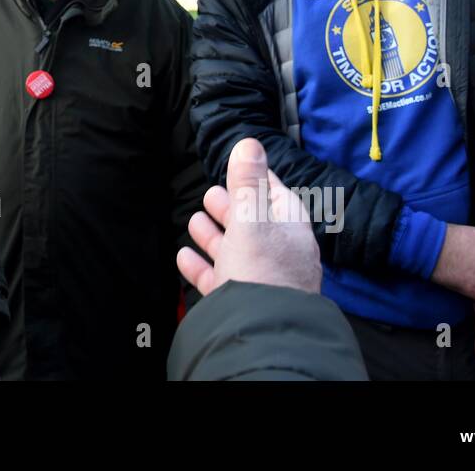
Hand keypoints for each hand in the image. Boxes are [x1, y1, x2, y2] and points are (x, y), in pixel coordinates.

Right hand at [176, 137, 320, 295]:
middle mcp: (279, 253)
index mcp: (290, 228)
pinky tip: (184, 257)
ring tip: (194, 221)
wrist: (264, 333)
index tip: (241, 165)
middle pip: (253, 223)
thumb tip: (249, 142)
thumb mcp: (252, 218)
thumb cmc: (264, 270)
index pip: (276, 194)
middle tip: (210, 194)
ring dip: (213, 235)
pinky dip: (201, 266)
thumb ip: (247, 182)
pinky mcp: (241, 301)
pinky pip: (219, 279)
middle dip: (231, 207)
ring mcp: (260, 279)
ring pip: (235, 251)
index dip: (256, 178)